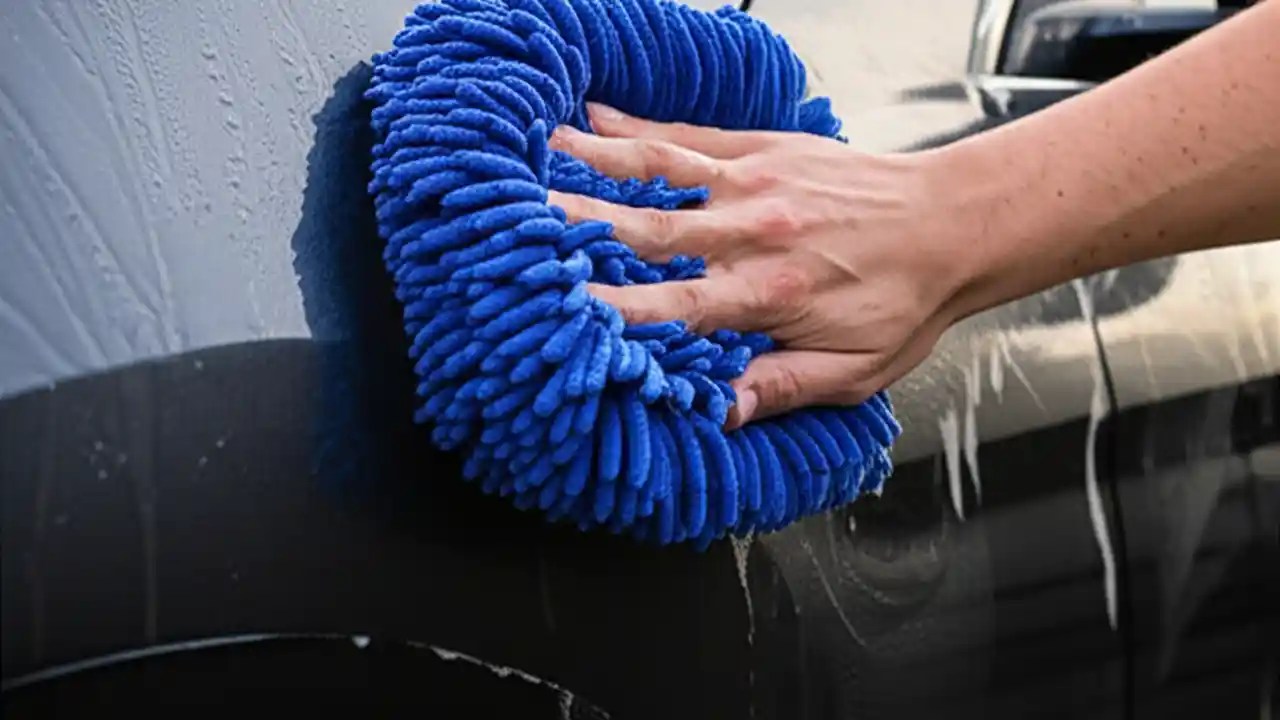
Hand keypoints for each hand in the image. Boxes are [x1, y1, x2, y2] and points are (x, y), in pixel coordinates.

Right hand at [549, 104, 976, 428]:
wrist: (954, 223)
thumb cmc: (904, 300)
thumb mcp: (855, 370)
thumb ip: (783, 387)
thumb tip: (720, 410)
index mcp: (768, 295)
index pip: (672, 304)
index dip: (612, 306)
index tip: (559, 306)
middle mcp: (752, 234)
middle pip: (648, 230)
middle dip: (579, 223)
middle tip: (520, 218)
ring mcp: (755, 185)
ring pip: (660, 171)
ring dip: (595, 161)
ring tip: (537, 150)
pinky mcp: (765, 150)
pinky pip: (693, 136)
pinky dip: (641, 126)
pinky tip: (597, 115)